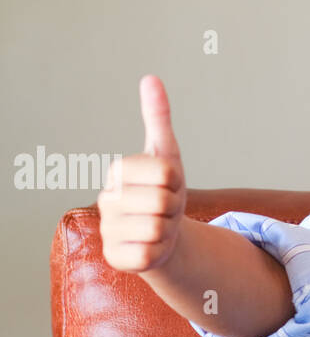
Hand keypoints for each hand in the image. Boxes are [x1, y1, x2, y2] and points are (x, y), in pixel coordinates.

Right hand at [98, 76, 186, 271]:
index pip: (166, 173)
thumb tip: (150, 78)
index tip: (168, 186)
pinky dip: (160, 252)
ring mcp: (107, 230)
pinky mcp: (115, 258)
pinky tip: (151, 247)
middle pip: (163, 201)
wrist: (163, 235)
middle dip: (174, 208)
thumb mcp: (167, 155)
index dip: (177, 182)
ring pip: (158, 230)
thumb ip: (158, 118)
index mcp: (118, 171)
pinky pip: (150, 254)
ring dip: (169, 231)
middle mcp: (106, 200)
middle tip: (165, 210)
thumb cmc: (164, 192)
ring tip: (159, 226)